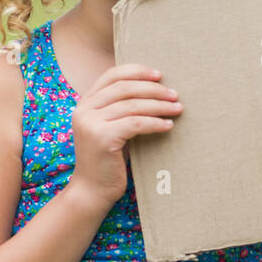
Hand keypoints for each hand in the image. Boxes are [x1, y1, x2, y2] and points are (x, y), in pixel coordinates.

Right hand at [69, 63, 182, 207]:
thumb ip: (121, 109)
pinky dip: (155, 122)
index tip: (159, 75)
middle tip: (174, 95)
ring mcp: (91, 123)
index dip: (137, 71)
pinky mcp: (102, 138)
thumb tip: (155, 90)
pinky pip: (136, 123)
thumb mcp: (111, 128)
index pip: (112, 75)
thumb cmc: (108, 160)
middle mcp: (84, 110)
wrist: (92, 190)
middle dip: (153, 89)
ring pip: (132, 105)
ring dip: (159, 105)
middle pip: (125, 88)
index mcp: (85, 103)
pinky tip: (168, 126)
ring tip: (177, 108)